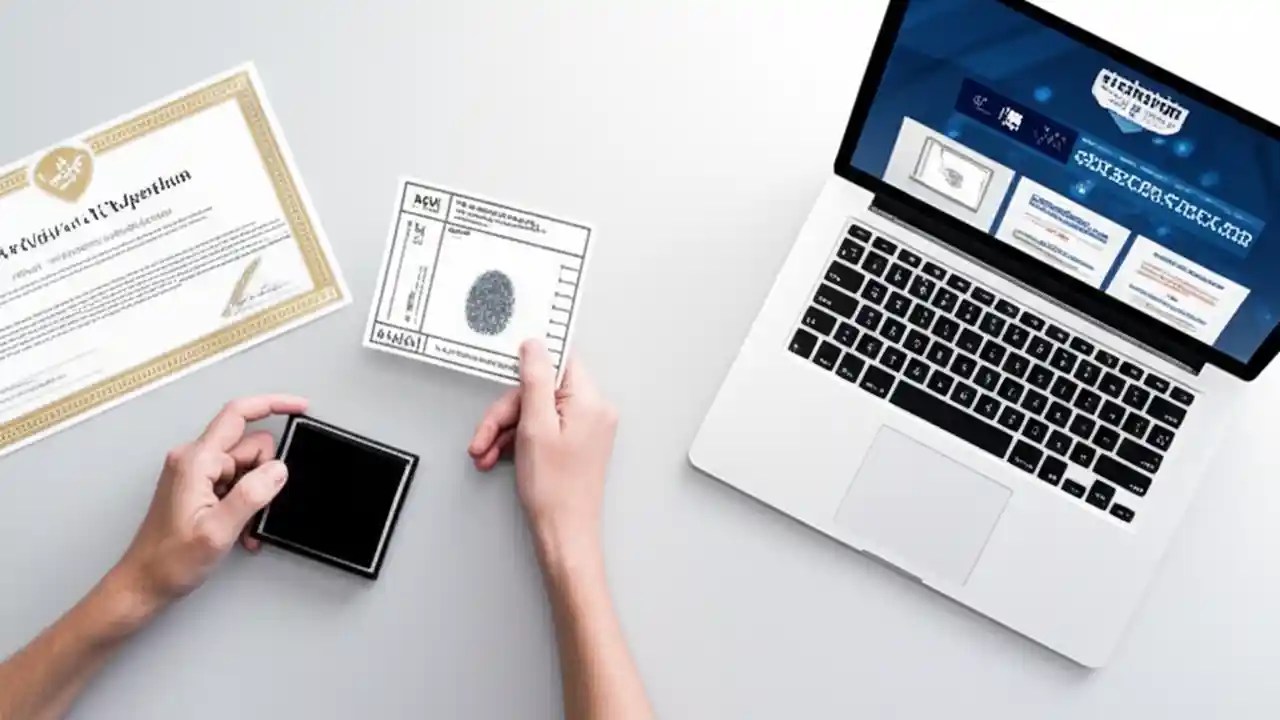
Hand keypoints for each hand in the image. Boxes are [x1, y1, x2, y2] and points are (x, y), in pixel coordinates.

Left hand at [109, 394, 305, 612]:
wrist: (143, 583)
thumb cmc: (169, 562)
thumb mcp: (218, 531)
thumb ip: (251, 496)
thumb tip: (279, 469)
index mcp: (196, 461)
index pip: (238, 415)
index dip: (273, 404)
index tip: (301, 408)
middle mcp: (193, 459)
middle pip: (249, 446)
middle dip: (265, 474)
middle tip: (259, 508)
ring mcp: (194, 473)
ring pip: (246, 467)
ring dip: (255, 494)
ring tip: (245, 526)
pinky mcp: (197, 486)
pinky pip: (234, 482)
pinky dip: (244, 502)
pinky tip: (239, 528)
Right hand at [468, 341, 617, 566]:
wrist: (564, 535)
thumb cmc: (555, 490)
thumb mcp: (535, 427)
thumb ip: (535, 380)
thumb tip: (535, 345)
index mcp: (590, 401)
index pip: (559, 361)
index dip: (528, 367)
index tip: (504, 374)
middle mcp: (593, 410)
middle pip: (540, 390)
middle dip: (505, 412)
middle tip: (484, 436)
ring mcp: (585, 428)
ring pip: (535, 411)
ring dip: (505, 430)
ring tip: (485, 453)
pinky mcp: (575, 443)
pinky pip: (542, 428)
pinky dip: (517, 441)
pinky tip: (496, 457)